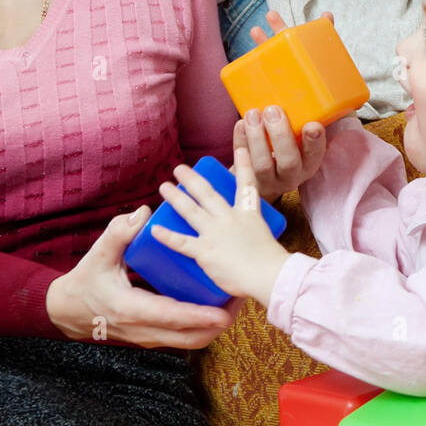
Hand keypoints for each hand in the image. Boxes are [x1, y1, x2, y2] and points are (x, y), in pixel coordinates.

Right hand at [45, 206, 241, 346]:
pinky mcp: (153, 336)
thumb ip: (118, 232)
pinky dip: (202, 326)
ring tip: (233, 302)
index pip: (173, 317)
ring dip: (214, 327)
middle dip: (219, 323)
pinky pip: (184, 337)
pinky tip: (214, 306)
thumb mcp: (98, 254)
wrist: (69, 311)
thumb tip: (143, 213)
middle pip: (192, 338)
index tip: (225, 310)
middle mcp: (145, 330)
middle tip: (240, 299)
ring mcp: (150, 337)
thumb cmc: (86, 280)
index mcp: (132, 309)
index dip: (201, 316)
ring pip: (191, 341)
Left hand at [151, 147, 290, 305]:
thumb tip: (246, 237)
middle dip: (192, 179)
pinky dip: (167, 236)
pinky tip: (154, 229)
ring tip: (164, 187)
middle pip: (207, 193)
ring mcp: (215, 233)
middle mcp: (229, 218)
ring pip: (191, 211)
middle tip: (179, 169)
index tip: (240, 150)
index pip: (246, 184)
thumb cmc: (272, 262)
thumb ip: (254, 232)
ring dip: (176, 198)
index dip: (243, 165)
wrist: (269, 275)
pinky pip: (182, 242)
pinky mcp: (205, 251)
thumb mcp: (266, 235)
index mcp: (247, 214)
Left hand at [236, 8, 330, 199]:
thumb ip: (317, 69)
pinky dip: (239, 141)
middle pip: (289, 159)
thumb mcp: (313, 106)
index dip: (316, 141)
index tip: (312, 125)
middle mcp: (295, 169)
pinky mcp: (249, 172)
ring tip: (252, 113)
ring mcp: (270, 174)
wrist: (272, 167)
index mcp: (314, 155)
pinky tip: (238, 123)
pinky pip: (242, 160)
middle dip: (280, 135)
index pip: (319, 151)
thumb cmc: (297, 126)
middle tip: (273, 109)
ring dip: (256, 138)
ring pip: (262, 164)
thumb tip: (326, 19)